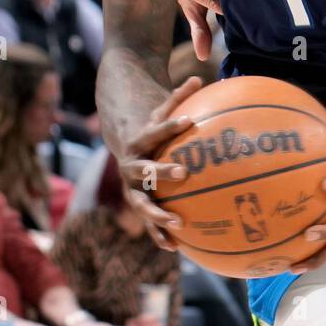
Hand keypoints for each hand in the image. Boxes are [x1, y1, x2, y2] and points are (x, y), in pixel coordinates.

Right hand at [115, 77, 204, 250]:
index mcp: (138, 142)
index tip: (189, 121)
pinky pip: (149, 223)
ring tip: (177, 222)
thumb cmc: (153, 130)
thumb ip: (178, 98)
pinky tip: (176, 248)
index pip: (154, 131)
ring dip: (157, 214)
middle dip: (162, 172)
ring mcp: (132, 189)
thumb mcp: (161, 112)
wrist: (126, 148)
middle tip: (183, 172)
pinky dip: (160, 235)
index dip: (171, 125)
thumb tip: (199, 77)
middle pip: (144, 171)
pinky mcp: (139, 205)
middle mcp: (131, 167)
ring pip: (142, 203)